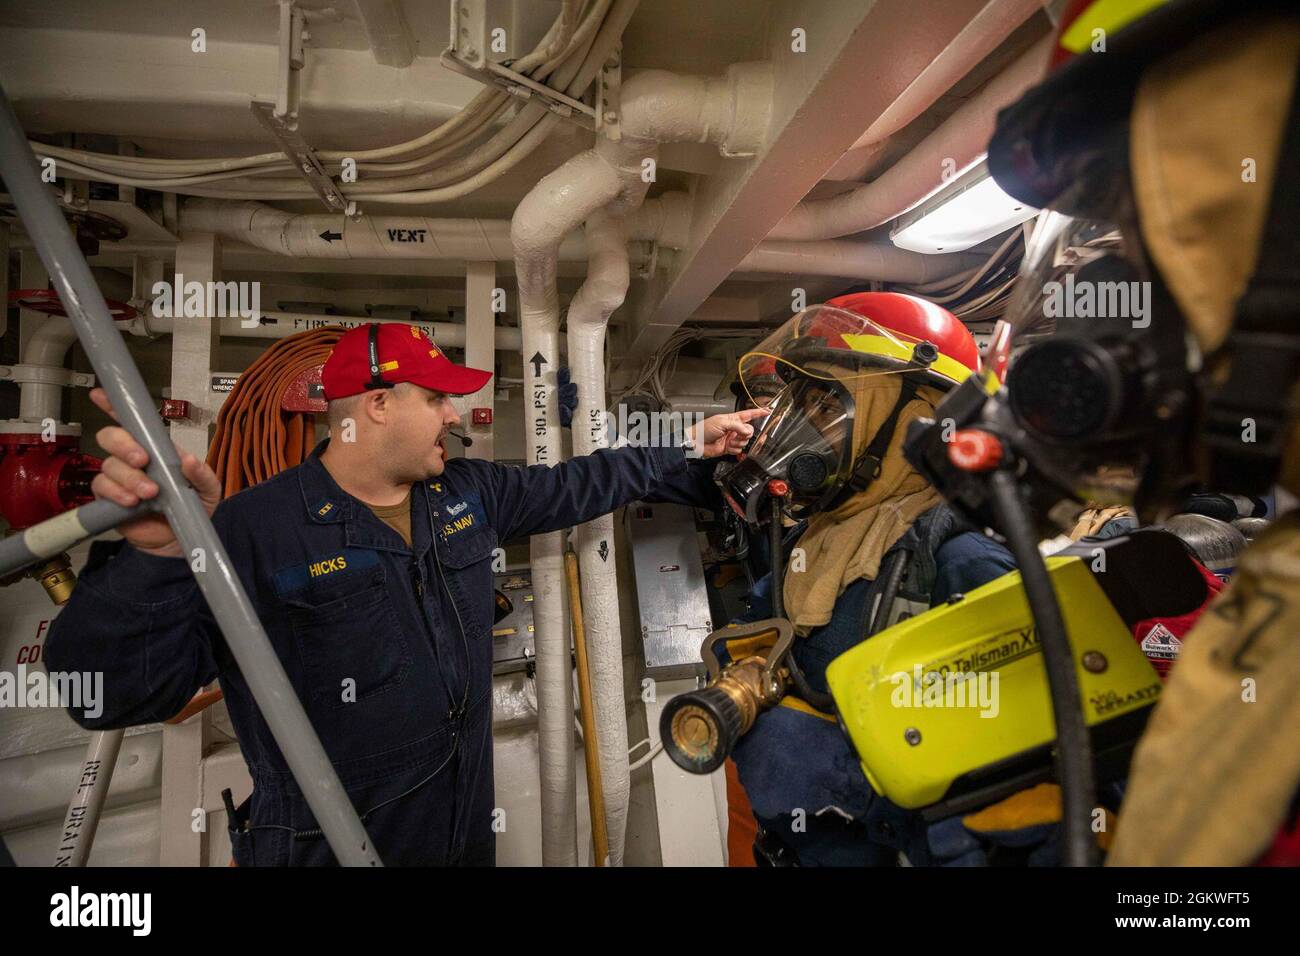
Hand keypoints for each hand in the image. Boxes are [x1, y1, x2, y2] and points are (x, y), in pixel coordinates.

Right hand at [87, 388, 222, 557]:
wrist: (182, 539)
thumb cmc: (194, 506)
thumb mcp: (208, 489)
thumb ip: (202, 474)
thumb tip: (189, 461)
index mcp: (156, 448)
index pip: (132, 422)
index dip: (113, 406)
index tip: (100, 395)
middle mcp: (133, 458)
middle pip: (111, 437)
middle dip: (124, 445)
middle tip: (143, 460)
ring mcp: (119, 478)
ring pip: (108, 465)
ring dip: (129, 477)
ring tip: (150, 493)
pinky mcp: (109, 499)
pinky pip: (102, 489)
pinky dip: (116, 493)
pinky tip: (131, 502)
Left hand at [688, 407, 767, 458]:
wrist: (697, 442)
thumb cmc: (705, 429)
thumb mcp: (722, 422)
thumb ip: (737, 425)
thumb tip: (748, 431)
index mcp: (732, 418)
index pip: (749, 414)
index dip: (759, 413)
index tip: (768, 411)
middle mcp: (734, 428)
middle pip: (750, 430)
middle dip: (746, 433)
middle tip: (737, 434)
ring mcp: (732, 438)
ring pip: (745, 441)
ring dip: (738, 442)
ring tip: (729, 441)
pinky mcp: (730, 447)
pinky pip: (739, 449)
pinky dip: (735, 449)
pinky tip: (727, 447)